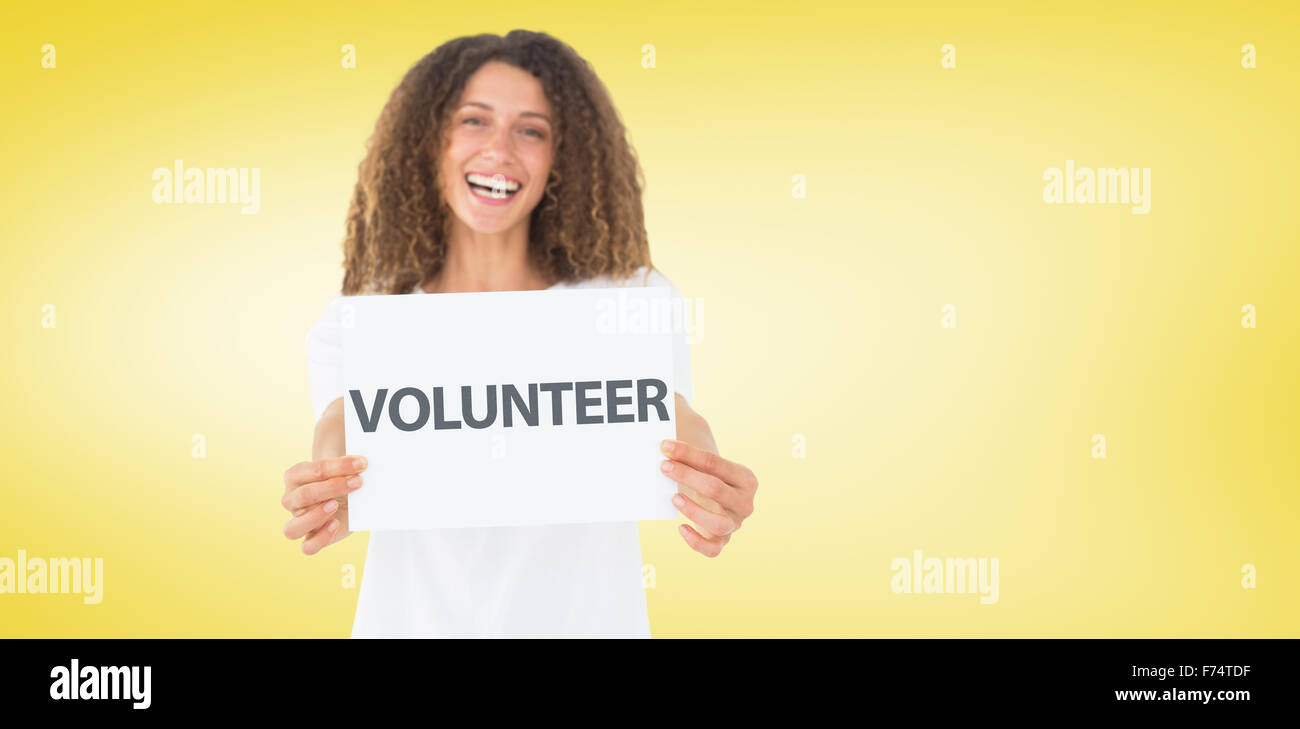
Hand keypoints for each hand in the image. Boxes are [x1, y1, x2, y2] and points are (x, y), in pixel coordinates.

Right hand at [281, 455, 366, 554]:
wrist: (344, 496)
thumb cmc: (341, 480)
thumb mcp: (343, 470)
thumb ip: (348, 467)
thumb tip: (364, 464)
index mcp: (295, 475)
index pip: (313, 470)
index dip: (338, 466)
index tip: (361, 463)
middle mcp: (291, 499)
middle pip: (305, 495)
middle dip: (334, 487)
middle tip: (358, 482)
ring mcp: (298, 521)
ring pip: (293, 528)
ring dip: (316, 516)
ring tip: (336, 504)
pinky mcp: (310, 537)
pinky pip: (308, 547)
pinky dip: (321, 538)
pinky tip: (336, 524)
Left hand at [659, 439, 757, 557]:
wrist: (716, 496)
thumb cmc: (708, 476)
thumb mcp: (705, 464)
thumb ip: (688, 455)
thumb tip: (664, 447)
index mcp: (746, 479)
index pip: (715, 463)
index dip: (688, 454)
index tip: (665, 446)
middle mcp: (745, 503)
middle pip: (715, 489)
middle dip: (686, 476)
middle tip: (664, 467)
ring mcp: (735, 524)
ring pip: (718, 523)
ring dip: (693, 510)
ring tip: (674, 498)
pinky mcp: (722, 541)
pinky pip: (712, 549)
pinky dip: (696, 542)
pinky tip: (681, 528)